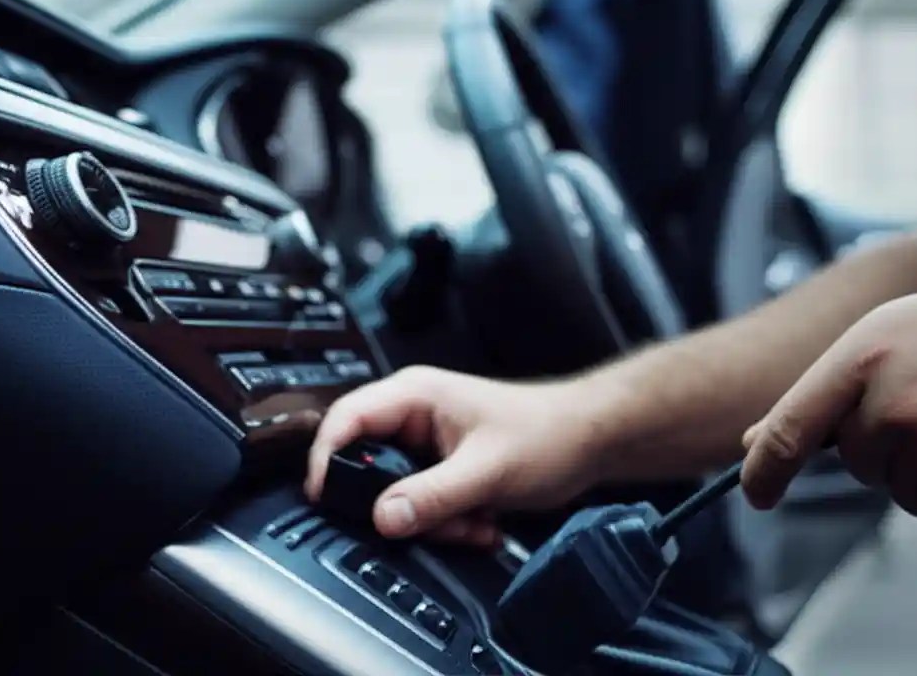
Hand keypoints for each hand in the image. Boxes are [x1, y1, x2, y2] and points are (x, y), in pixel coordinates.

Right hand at [305, 367, 610, 545]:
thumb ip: (433, 495)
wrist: (590, 441)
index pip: (344, 420)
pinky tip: (481, 520)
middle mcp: (411, 415)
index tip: (326, 497)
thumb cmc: (547, 434)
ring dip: (433, 519)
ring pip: (396, 493)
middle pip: (367, 466)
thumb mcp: (487, 470)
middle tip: (436, 521)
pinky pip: (421, 502)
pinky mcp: (440, 467)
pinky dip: (447, 520)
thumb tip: (382, 517)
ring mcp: (425, 443)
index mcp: (413, 395)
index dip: (326, 458)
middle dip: (401, 505)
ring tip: (474, 521)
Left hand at [742, 277, 916, 537]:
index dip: (763, 471)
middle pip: (861, 466)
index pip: (789, 430)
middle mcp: (893, 405)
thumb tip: (753, 443)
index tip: (757, 494)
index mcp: (863, 361)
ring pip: (908, 495)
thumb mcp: (885, 336)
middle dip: (894, 448)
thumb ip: (822, 391)